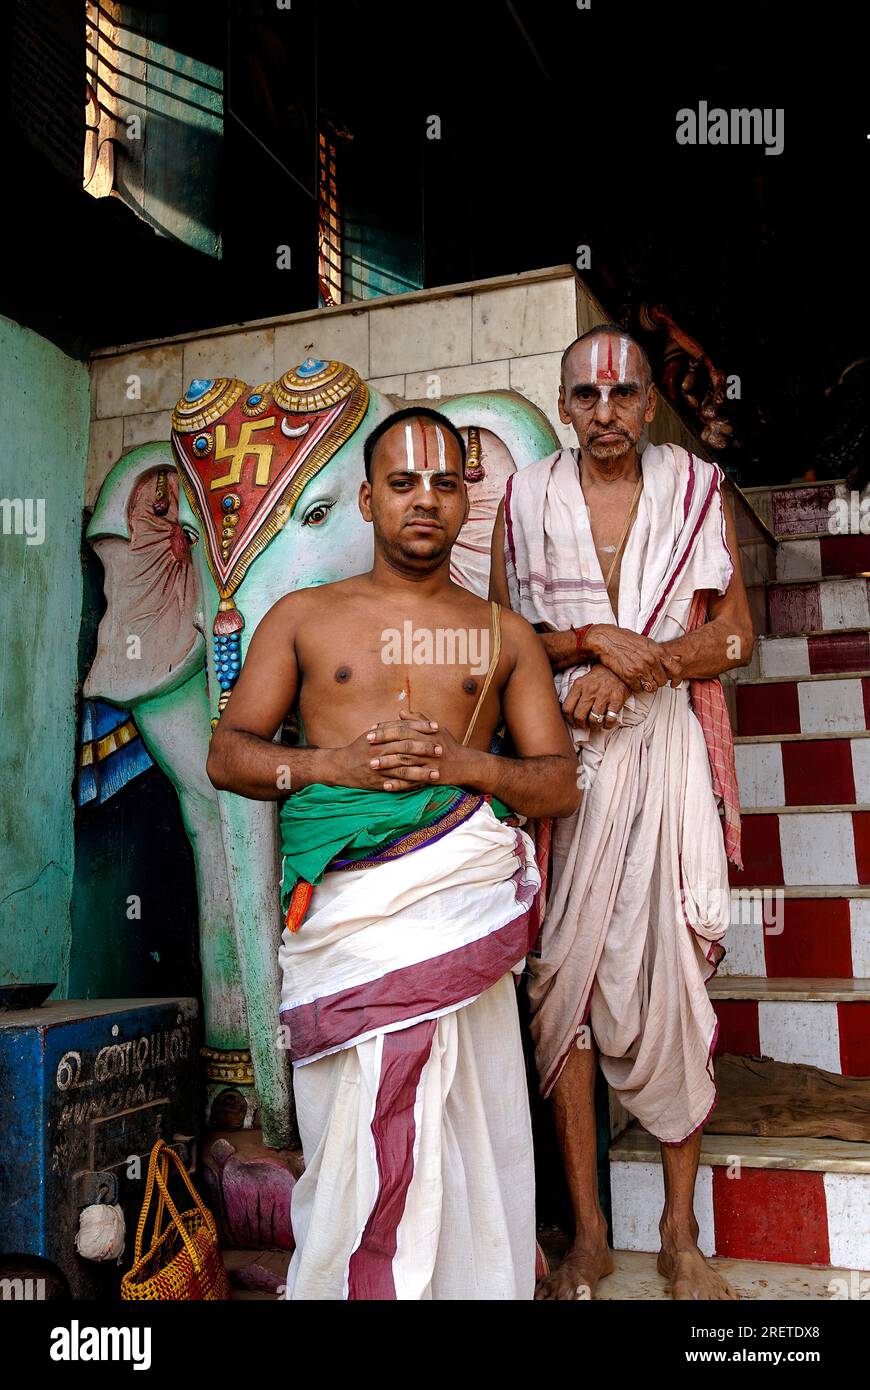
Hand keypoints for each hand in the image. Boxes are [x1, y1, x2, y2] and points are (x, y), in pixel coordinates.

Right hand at [326, 711, 440, 791]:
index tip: (437, 727)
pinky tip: (422, 787)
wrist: (340, 767)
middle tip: (441, 750)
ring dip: (421, 772)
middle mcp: (379, 750)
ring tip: (437, 773)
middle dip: (425, 748)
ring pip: (403, 769)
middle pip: (405, 747)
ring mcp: (378, 767)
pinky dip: (409, 786)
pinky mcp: (377, 781)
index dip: (421, 727)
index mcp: (380, 736)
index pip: (404, 728)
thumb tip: (405, 714)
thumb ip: (390, 726)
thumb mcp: (372, 734)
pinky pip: (396, 784)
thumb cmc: (359, 749)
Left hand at [358, 707, 481, 791]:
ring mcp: (429, 763)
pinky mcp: (432, 777)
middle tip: (366, 744)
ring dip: (387, 764)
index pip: (403, 728)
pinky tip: (386, 786)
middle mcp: (428, 746)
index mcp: (427, 733)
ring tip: (371, 765)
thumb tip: (401, 712)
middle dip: (383, 743)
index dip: (386, 729)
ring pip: (406, 762)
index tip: (370, 730)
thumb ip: (417, 720)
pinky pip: (413, 781)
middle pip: (402, 743)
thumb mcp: (435, 729)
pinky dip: (399, 784)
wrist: (465, 765)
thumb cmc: (448, 745)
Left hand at [562, 668, 630, 729]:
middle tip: (584, 725)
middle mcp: (590, 690)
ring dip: (594, 726)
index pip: (567, 708)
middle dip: (581, 725)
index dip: (569, 720)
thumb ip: (574, 695)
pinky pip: (609, 719)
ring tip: (595, 725)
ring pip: (594, 719)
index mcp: (579, 686)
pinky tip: (605, 723)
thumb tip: (568, 714)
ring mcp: (604, 695)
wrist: (616, 670)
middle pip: (579, 716)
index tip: (573, 723)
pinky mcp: (616, 700)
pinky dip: (607, 725)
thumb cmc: (597, 679)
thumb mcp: (581, 682)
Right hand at [587, 624, 682, 692]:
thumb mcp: (647, 642)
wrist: (607, 639)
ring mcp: (640, 668)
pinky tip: (632, 680)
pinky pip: (638, 689)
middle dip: (657, 682)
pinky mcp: (629, 675)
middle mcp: (651, 660)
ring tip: (641, 681)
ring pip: (651, 687)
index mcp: (658, 650)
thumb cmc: (626, 639)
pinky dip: (636, 688)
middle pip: (663, 681)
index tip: (674, 683)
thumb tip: (678, 658)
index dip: (678, 679)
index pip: (676, 668)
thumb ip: (661, 653)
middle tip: (651, 679)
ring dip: (647, 686)